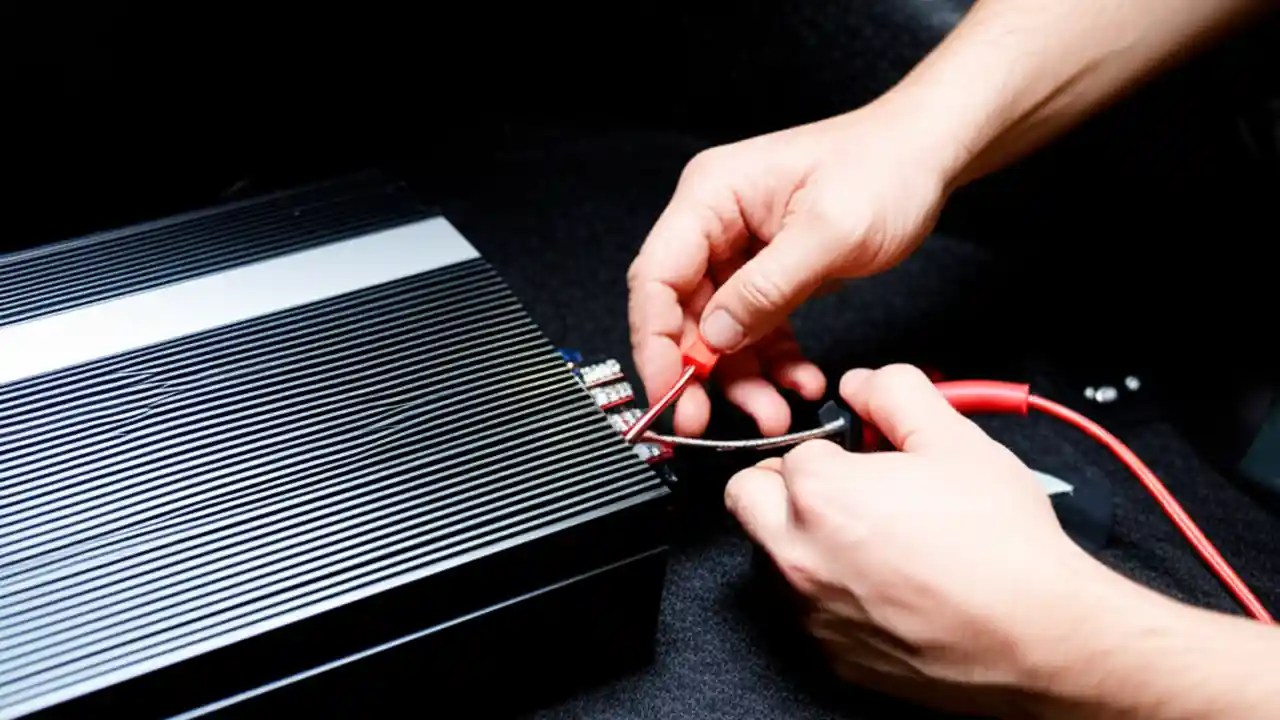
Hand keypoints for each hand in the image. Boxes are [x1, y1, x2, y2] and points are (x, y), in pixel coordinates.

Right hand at [627, 100, 956, 436]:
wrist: (926, 157)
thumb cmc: (884, 167)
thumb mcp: (830, 233)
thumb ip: (767, 289)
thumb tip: (715, 337)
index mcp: (712, 196)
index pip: (657, 276)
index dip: (654, 339)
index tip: (667, 389)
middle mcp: (715, 222)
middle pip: (681, 311)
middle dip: (697, 371)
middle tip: (701, 420)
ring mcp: (739, 250)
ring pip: (717, 332)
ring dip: (740, 378)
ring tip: (772, 413)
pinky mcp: (766, 274)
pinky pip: (753, 330)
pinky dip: (771, 364)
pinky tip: (797, 383)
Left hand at [724, 364, 1132, 715]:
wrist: (1039, 636)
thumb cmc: (1001, 544)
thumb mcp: (956, 437)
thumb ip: (896, 393)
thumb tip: (864, 385)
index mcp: (817, 494)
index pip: (793, 447)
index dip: (834, 446)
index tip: (865, 458)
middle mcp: (797, 555)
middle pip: (749, 498)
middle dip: (785, 486)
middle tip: (843, 489)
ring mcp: (809, 611)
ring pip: (773, 556)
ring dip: (802, 539)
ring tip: (872, 538)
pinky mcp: (829, 654)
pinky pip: (806, 610)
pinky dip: (829, 592)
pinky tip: (885, 585)